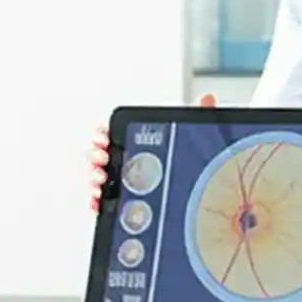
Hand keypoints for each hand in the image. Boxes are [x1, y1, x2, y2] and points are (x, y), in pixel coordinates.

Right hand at [87, 94, 216, 212]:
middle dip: (96, 154)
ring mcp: (124, 182)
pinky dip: (96, 201)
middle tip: (104, 157)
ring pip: (98, 176)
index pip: (112, 132)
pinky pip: (103, 202)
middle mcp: (128, 161)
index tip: (104, 136)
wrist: (203, 196)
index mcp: (140, 141)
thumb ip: (200, 115)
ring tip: (102, 179)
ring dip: (94, 176)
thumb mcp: (195, 137)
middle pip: (99, 154)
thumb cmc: (193, 163)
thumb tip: (207, 98)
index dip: (103, 132)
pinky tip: (99, 201)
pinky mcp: (123, 203)